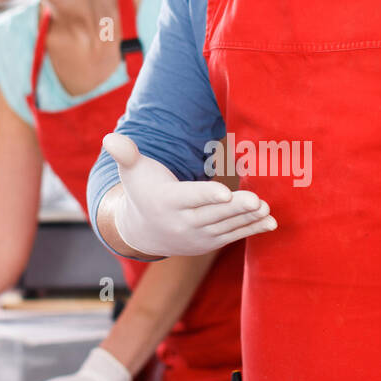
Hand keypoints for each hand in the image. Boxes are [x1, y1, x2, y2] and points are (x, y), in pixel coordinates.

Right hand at [103, 132, 276, 256]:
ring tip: (266, 209)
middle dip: (236, 208)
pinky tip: (270, 222)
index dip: (207, 195)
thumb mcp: (132, 172)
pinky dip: (252, 229)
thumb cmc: (143, 190)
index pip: (190, 198)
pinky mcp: (210, 242)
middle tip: (257, 199)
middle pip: (213, 214)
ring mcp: (198, 236)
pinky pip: (233, 235)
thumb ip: (126, 154)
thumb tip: (110, 138)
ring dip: (248, 218)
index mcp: (167, 202)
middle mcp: (183, 223)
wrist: (144, 232)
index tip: (225, 192)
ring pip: (226, 226)